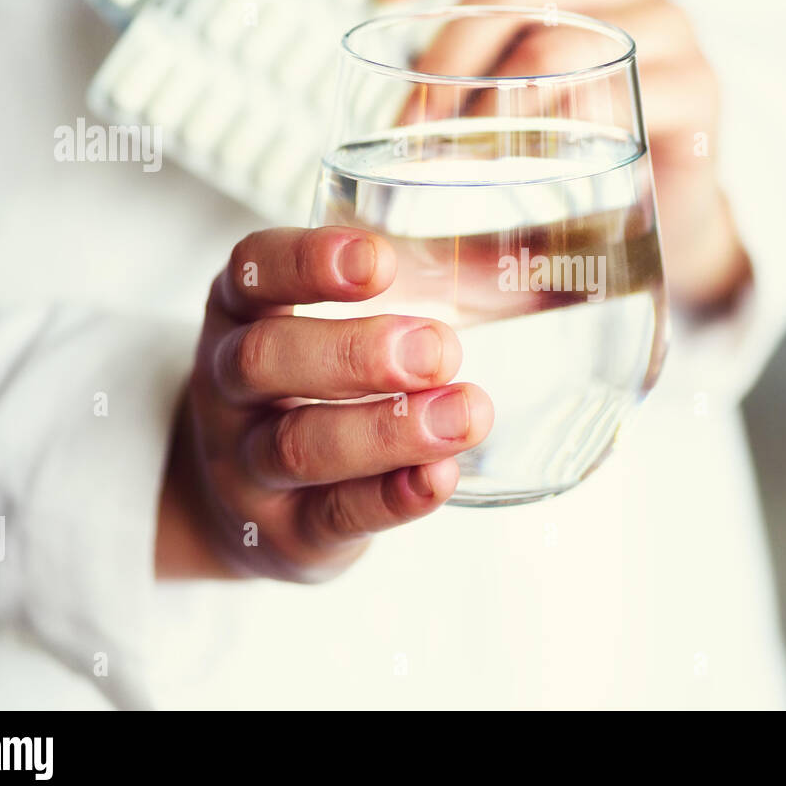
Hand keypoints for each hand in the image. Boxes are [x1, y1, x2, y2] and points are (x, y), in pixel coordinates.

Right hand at [156, 227, 492, 579]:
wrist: (242, 508)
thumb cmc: (318, 390)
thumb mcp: (343, 326)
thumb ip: (437, 286)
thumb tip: (556, 251)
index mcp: (243, 314)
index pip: (252, 273)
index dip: (305, 261)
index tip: (379, 260)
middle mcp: (229, 388)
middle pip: (266, 360)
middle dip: (354, 352)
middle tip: (439, 349)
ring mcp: (248, 467)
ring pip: (299, 446)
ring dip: (386, 429)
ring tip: (466, 412)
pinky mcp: (287, 534)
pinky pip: (335, 517)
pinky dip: (392, 498)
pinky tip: (441, 477)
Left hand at [376, 0, 749, 307]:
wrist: (668, 209)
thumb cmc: (583, 140)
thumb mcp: (521, 88)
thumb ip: (473, 66)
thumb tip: (388, 89)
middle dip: (448, 53)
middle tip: (414, 121)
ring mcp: (669, 28)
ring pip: (555, 43)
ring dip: (489, 103)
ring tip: (458, 152)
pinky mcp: (696, 89)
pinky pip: (610, 97)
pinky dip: (554, 133)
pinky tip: (528, 163)